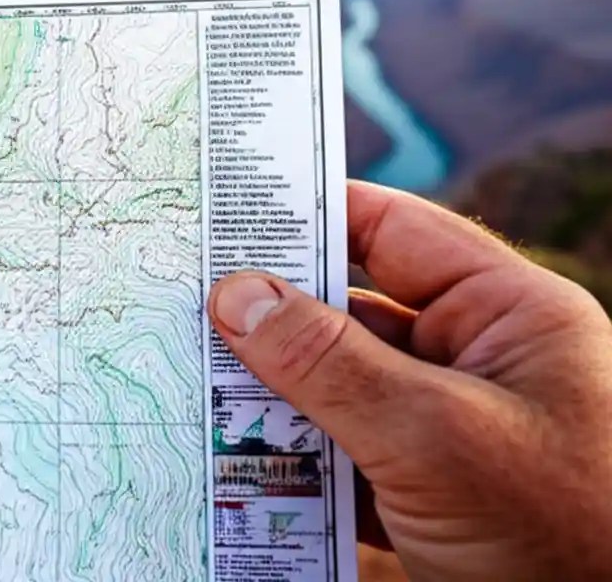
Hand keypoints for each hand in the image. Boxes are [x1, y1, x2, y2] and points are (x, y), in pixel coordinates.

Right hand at [209, 181, 611, 580]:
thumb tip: (237, 297)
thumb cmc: (563, 535)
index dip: (312, 215)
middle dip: (269, 320)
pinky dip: (284, 466)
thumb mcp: (436, 436)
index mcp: (506, 318)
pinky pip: (335, 461)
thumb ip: (330, 363)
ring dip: (267, 401)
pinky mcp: (418, 498)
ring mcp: (442, 436)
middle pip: (348, 317)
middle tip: (182, 308)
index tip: (227, 211)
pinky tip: (226, 460)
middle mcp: (471, 365)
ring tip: (187, 385)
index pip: (394, 234)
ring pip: (332, 394)